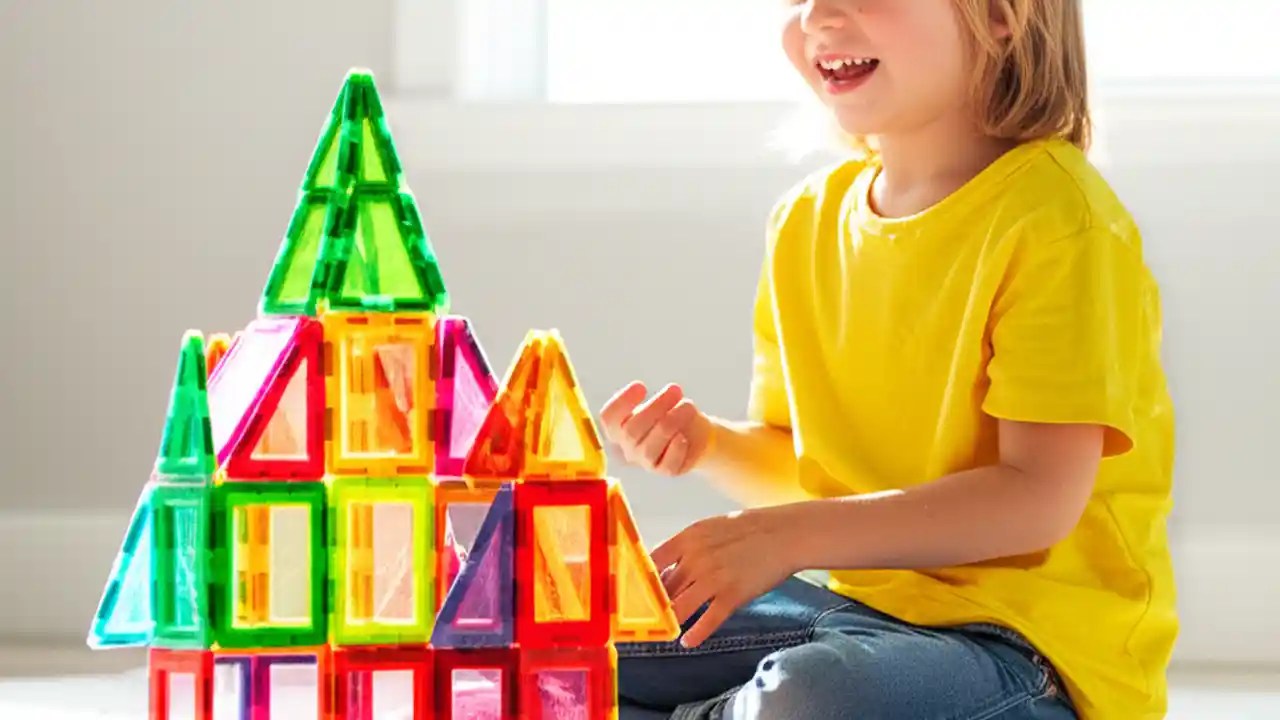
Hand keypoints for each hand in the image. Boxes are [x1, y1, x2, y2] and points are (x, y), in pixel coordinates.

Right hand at [599, 381, 713, 476]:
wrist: (696, 433)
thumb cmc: (671, 413)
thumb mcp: (660, 402)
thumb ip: (657, 402)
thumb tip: (670, 396)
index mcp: (620, 426)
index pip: (609, 418)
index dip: (622, 403)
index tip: (641, 386)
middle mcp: (628, 446)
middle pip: (631, 431)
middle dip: (655, 408)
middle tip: (675, 390)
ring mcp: (646, 461)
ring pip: (648, 449)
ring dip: (670, 424)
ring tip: (688, 406)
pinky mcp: (665, 470)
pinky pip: (666, 465)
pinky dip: (675, 450)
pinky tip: (683, 437)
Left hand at [651, 508, 797, 647]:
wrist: (783, 534)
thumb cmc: (747, 529)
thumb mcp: (709, 528)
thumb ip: (686, 547)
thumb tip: (664, 570)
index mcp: (688, 538)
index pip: (651, 563)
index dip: (641, 579)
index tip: (635, 591)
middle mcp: (696, 559)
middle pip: (664, 589)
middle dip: (656, 604)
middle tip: (649, 616)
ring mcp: (714, 578)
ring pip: (680, 608)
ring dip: (671, 622)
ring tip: (666, 630)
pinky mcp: (732, 596)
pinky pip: (707, 622)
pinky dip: (695, 635)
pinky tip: (688, 641)